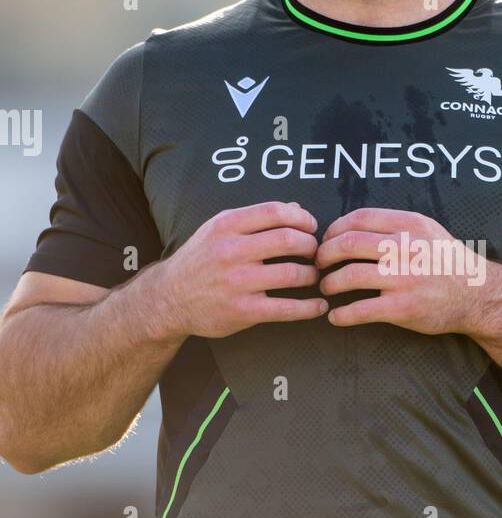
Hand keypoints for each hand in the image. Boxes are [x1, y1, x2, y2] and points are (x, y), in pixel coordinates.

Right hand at [148, 201, 326, 340]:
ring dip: (312, 275)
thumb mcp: (218, 230)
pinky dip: (309, 308)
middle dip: (311, 246)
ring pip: (292, 273)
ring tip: (314, 276)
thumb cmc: (200, 260)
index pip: (276, 212)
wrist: (168, 298)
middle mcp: (231, 251)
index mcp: (227, 225)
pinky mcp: (243, 310)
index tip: (311, 227)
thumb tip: (296, 207)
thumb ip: (255, 218)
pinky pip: (286, 308)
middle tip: (315, 253)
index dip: (302, 218)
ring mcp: (237, 282)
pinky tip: (318, 307)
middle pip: (289, 240)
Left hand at [316, 208, 489, 332]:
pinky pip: (360, 310)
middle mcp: (406, 248)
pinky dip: (341, 314)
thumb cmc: (447, 261)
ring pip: (349, 276)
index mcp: (410, 225)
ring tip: (326, 288)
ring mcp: (404, 278)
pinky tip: (336, 316)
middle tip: (319, 264)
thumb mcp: (427, 230)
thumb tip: (352, 226)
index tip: (327, 239)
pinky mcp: (403, 307)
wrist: (477, 294)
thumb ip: (395, 225)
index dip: (334, 229)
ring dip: (329, 283)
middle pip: (348, 244)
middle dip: (324, 255)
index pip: (359, 218)